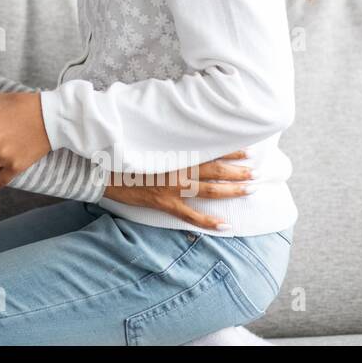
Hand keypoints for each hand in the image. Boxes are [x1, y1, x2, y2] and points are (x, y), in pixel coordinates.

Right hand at [102, 150, 256, 228]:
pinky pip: (191, 216)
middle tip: (257, 172)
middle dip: (238, 171)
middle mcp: (178, 169)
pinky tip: (226, 226)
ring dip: (232, 190)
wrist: (104, 170)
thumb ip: (166, 142)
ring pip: (210, 190)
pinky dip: (209, 222)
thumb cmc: (124, 155)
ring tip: (250, 188)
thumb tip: (180, 137)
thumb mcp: (147, 143)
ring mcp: (173, 187)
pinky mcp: (165, 203)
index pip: (209, 150)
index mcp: (175, 153)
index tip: (248, 150)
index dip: (230, 151)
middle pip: (215, 170)